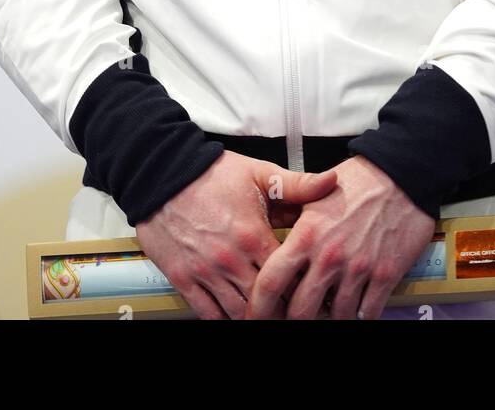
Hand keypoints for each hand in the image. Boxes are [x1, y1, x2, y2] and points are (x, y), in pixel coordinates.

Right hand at [134, 150, 337, 319]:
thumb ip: (298, 184)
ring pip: (238, 314)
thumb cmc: (211, 173)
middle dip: (281, 307)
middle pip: (266, 302)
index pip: (288, 277)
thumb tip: (330, 182)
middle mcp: (231, 260)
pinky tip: (235, 315)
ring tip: (267, 311)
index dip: (301, 284)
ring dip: (255, 316)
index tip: (309, 287)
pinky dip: (223, 320)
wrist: (164, 173)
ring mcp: (206, 272)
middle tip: (291, 306)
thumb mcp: (259, 174)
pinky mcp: (184, 279)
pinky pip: (207, 314)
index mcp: (253, 236)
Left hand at [244, 154, 435, 319]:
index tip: (254, 316)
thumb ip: (295, 224)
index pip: (271, 282)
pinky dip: (360, 315)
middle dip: (293, 319)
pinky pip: (368, 313)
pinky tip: (356, 308)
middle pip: (300, 310)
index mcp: (307, 235)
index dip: (258, 307)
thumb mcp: (315, 195)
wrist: (401, 175)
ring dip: (330, 316)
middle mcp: (329, 256)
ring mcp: (358, 269)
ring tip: (329, 308)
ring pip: (336, 316)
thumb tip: (277, 244)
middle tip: (293, 318)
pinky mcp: (385, 275)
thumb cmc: (359, 181)